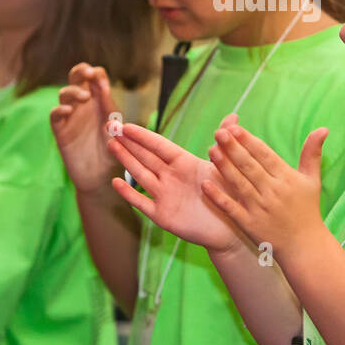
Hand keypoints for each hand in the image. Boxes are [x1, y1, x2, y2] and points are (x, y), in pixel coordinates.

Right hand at [50, 63, 122, 193]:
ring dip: (73, 91)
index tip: (101, 80)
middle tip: (87, 73)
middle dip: (80, 71)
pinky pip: (55, 115)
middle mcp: (84, 105)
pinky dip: (59, 109)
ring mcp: (71, 117)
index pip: (95, 78)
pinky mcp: (61, 131)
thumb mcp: (115, 128)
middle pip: (76, 78)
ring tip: (84, 97)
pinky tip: (68, 111)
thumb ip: (110, 108)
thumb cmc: (112, 152)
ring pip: (64, 94)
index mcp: (99, 101)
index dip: (97, 74)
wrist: (101, 178)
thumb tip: (103, 85)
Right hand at [106, 121, 243, 253]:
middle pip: (145, 157)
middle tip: (110, 128)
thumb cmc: (229, 195)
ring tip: (111, 145)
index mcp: (184, 163)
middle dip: (128, 142)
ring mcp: (164, 196)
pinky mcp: (162, 215)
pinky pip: (142, 203)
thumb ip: (225, 144)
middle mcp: (171, 177)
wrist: (231, 228)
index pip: (159, 145)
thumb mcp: (228, 167)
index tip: (126, 124)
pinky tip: (116, 181)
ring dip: (126, 160)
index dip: (142, 135)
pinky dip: (129, 193)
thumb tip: (234, 117)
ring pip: (140, 175)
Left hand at [200, 119, 328, 257]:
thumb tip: (324, 128)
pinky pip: (231, 208)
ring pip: (239, 184)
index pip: (265, 155)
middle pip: (250, 167)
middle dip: (233, 148)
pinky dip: (218, 197)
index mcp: (286, 179)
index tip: (234, 128)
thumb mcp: (312, 180)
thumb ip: (312, 153)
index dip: (249, 141)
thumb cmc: (307, 210)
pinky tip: (204, 184)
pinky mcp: (249, 224)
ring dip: (223, 167)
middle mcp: (273, 192)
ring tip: (210, 150)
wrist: (305, 247)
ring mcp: (260, 209)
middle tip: (218, 132)